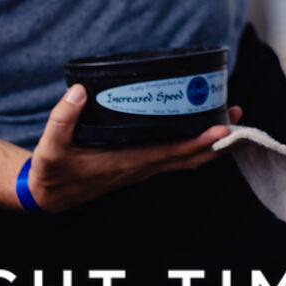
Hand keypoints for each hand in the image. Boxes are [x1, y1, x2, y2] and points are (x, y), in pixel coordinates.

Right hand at [25, 83, 241, 213]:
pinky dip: (191, 145)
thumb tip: (79, 90)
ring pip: (184, 158)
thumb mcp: (50, 147)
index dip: (198, 143)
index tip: (222, 129)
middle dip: (215, 141)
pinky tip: (198, 129)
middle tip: (237, 116)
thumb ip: (62, 118)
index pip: (171, 153)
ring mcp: (141, 168)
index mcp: (125, 163)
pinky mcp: (138, 165)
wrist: (48, 195)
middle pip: (188, 157)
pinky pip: (173, 156)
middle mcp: (139, 168)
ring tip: (228, 118)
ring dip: (208, 143)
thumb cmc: (52, 171)